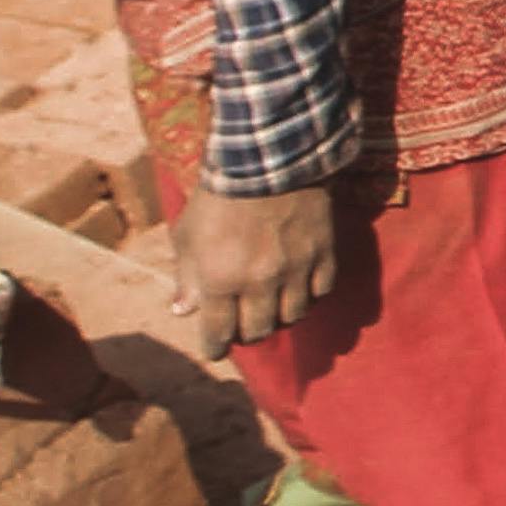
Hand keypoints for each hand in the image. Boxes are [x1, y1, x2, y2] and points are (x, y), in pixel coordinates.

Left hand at [172, 184, 343, 351]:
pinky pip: (320, 291)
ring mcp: (296, 269)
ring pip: (292, 315)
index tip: (214, 349)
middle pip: (258, 330)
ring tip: (270, 307)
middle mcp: (261, 282)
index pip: (219, 333)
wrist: (267, 156)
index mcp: (222, 279)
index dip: (215, 347)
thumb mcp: (188, 234)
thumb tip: (183, 311)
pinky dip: (308, 294)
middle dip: (246, 333)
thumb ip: (187, 276)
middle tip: (241, 326)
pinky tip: (298, 287)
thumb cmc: (218, 196)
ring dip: (278, 316)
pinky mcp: (323, 253)